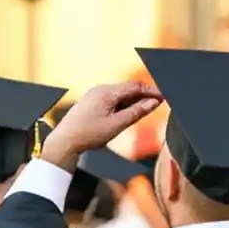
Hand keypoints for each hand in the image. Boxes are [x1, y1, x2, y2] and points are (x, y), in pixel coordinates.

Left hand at [42, 82, 162, 171]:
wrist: (65, 141)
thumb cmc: (88, 134)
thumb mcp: (117, 125)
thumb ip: (136, 112)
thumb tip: (153, 103)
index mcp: (107, 92)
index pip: (135, 86)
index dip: (151, 91)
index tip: (163, 98)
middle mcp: (101, 89)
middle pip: (128, 89)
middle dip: (144, 96)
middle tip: (157, 106)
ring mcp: (95, 94)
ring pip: (121, 95)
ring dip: (133, 102)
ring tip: (142, 113)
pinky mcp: (92, 101)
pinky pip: (113, 99)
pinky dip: (123, 105)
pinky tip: (126, 116)